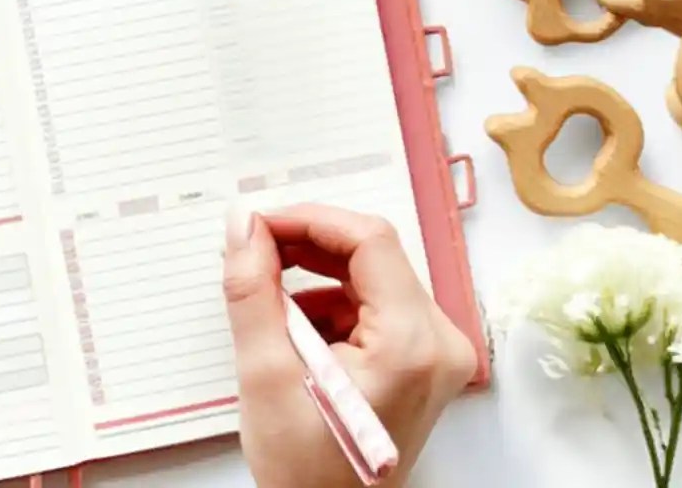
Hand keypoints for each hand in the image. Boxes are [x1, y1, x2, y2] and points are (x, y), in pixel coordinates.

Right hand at [222, 203, 475, 487]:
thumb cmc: (306, 472)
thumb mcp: (264, 376)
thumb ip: (252, 290)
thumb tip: (243, 227)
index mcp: (412, 345)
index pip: (369, 240)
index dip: (308, 219)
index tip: (258, 225)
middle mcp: (439, 342)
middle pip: (371, 254)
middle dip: (305, 246)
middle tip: (251, 251)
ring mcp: (434, 351)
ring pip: (368, 276)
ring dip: (312, 277)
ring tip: (266, 304)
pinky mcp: (419, 359)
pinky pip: (372, 304)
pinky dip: (327, 303)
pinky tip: (292, 330)